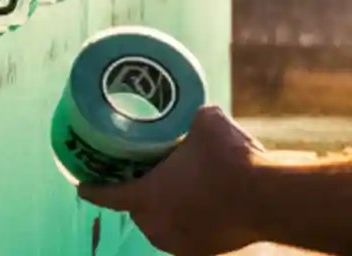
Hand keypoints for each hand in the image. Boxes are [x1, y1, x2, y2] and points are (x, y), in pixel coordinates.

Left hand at [78, 106, 265, 255]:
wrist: (270, 198)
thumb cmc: (232, 159)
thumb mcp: (206, 121)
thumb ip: (191, 117)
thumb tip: (192, 110)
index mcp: (148, 196)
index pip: (108, 195)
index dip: (92, 189)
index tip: (81, 185)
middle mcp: (158, 226)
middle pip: (137, 210)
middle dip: (139, 195)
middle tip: (147, 174)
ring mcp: (182, 244)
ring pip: (163, 224)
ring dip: (165, 209)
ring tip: (177, 189)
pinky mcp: (206, 252)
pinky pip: (187, 234)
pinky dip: (189, 220)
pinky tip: (200, 204)